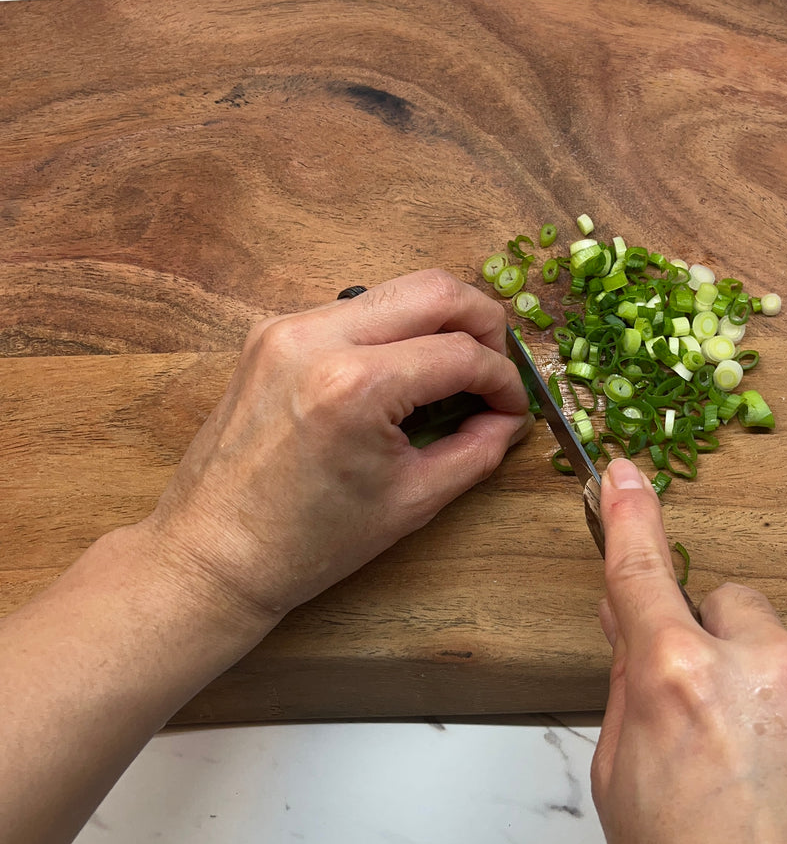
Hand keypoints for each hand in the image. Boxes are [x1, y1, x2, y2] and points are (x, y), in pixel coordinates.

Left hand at [143, 269, 530, 624]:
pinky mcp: (272, 333)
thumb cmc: (307, 541)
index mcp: (354, 386)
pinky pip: (356, 310)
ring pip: (396, 290)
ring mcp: (288, 328)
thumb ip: (478, 448)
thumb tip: (509, 417)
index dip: (503, 379)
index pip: (460, 353)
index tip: (515, 406)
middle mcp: (317, 338)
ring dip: (439, 322)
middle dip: (483, 323)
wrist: (213, 553)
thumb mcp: (413, 500)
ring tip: (454, 373)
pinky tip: (404, 375)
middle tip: (497, 367)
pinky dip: (395, 331)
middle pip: (435, 289)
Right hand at [591, 457, 786, 843]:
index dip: (629, 516)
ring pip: (781, 650)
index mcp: (679, 678)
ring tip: (754, 773)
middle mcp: (763, 667)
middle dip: (708, 636)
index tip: (625, 474)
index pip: (642, 572)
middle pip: (727, 601)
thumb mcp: (623, 782)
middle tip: (701, 711)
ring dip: (762, 685)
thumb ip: (629, 683)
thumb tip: (626, 617)